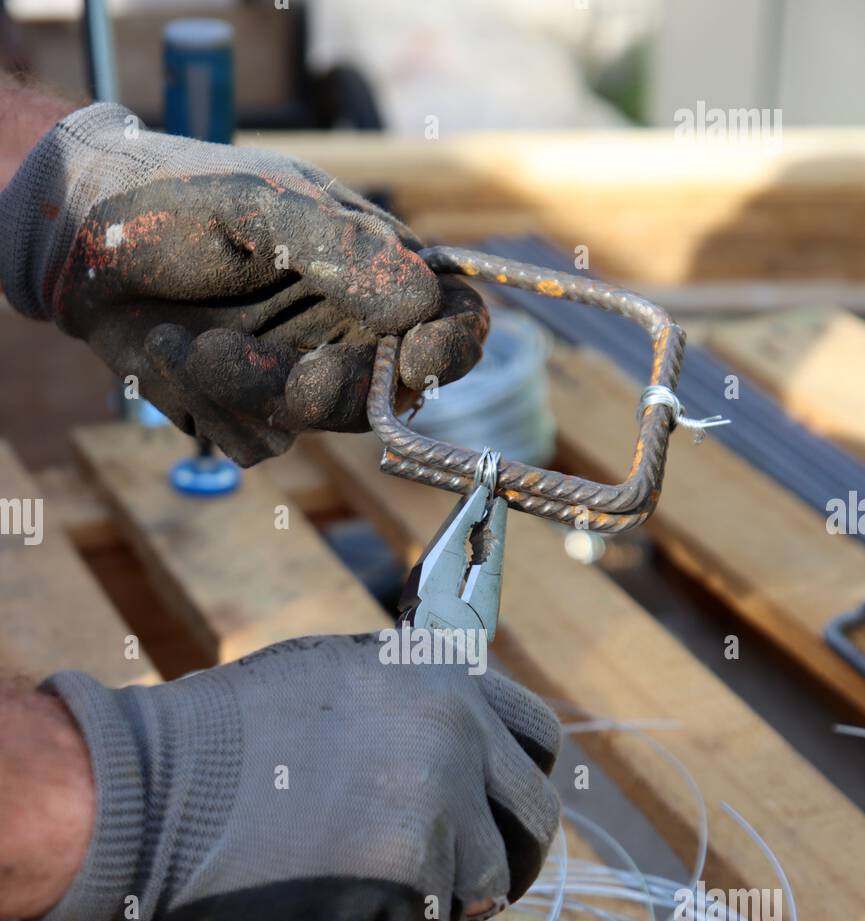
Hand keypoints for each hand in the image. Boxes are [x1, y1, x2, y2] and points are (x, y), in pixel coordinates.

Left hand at [0, 103, 487, 464]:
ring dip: (243, 390)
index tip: (416, 363)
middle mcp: (349, 327)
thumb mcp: (263, 207)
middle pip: (386, 395)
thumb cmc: (175, 202)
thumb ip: (346, 251)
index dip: (453, 349)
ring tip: (185, 340)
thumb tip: (424, 302)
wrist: (80, 244)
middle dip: (321, 388)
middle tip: (252, 361)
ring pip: (313, 426)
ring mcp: (301, 373)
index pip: (454, 317)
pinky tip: (173, 357)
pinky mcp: (251, 412)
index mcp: (373, 267)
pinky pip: (257, 443)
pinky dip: (208, 407)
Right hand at [31, 635, 560, 920]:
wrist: (138, 792)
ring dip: (417, 914)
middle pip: (533, 828)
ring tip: (333, 892)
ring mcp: (434, 807)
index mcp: (440, 675)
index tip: (499, 828)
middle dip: (497, 871)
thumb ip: (411, 726)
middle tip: (453, 897)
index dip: (518, 796)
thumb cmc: (219, 750)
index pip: (538, 741)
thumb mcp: (335, 692)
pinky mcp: (405, 884)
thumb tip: (472, 793)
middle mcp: (453, 730)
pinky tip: (303, 916)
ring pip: (473, 897)